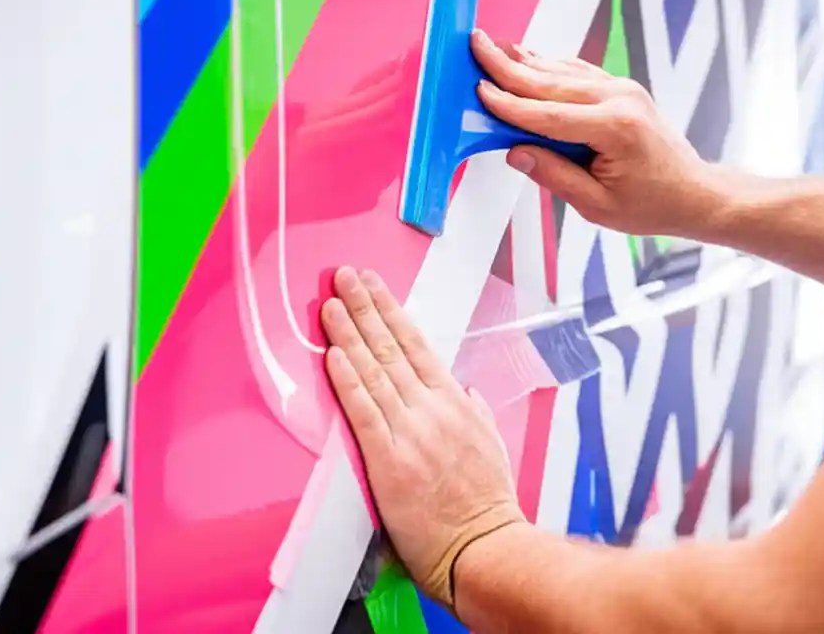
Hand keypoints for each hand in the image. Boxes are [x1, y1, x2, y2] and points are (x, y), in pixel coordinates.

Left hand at [320, 266, 525, 609]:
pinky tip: (333, 356)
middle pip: (392, 348)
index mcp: (455, 403)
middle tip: (345, 275)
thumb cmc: (488, 505)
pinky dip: (348, 382)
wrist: (486, 548)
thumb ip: (476, 415)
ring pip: (374, 372)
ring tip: (331, 304)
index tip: (375, 286)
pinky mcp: (389, 461)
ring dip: (350, 334)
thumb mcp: (493, 446)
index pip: (418, 345)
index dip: (392, 312)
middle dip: (366, 307)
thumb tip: (467, 392)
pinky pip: (364, 413)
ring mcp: (410, 433)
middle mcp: (431, 409)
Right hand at [471, 28, 726, 236]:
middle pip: (550, 82)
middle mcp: (619, 99)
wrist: (693, 192)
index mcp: (614, 128)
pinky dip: (549, 67)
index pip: (547, 114)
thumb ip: (554, 176)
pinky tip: (528, 58)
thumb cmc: (652, 204)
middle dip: (508, 65)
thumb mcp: (597, 205)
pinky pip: (578, 74)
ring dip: (525, 60)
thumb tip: (514, 152)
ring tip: (493, 46)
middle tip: (476, 45)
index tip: (479, 90)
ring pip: (562, 72)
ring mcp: (622, 89)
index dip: (509, 104)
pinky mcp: (622, 89)